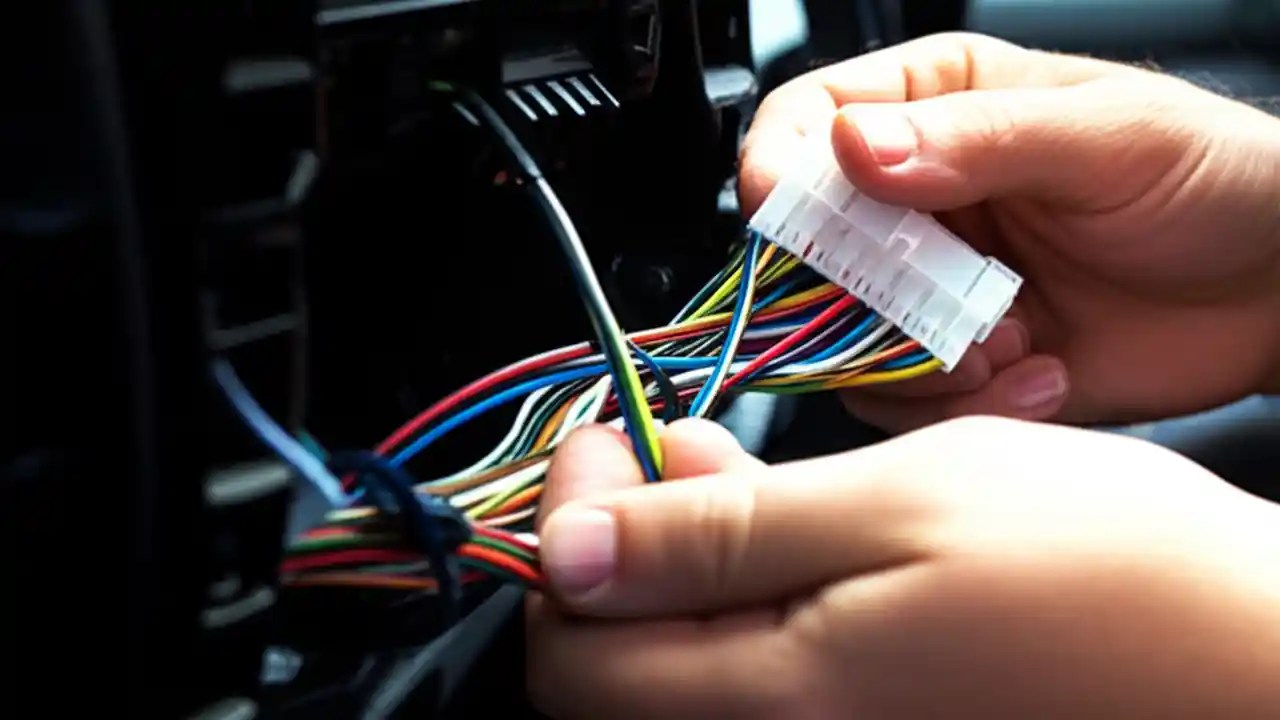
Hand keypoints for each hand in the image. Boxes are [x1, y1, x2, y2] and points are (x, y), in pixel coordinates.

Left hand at [526, 418, 1279, 718]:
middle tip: (668, 445)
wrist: (1246, 648)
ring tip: (724, 466)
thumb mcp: (897, 504)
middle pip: (614, 664)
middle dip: (617, 538)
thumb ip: (723, 539)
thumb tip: (576, 550)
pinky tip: (782, 524)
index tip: (608, 433)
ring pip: (678, 662)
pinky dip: (736, 590)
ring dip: (674, 557)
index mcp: (782, 699)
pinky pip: (754, 670)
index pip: (574, 648)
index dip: (566, 529)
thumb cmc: (1105, 569)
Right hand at [740, 32, 1279, 429]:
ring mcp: (927, 289)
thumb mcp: (1103, 137)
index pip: (805, 126)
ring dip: (918, 358)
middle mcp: (914, 202)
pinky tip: (1037, 375)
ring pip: (842, 338)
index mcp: (933, 110)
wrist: (1277, 295)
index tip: (791, 218)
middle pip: (808, 249)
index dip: (781, 172)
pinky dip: (960, 406)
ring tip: (1012, 343)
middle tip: (941, 303)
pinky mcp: (954, 366)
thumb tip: (854, 147)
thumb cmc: (1213, 180)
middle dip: (862, 291)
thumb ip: (976, 139)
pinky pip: (902, 402)